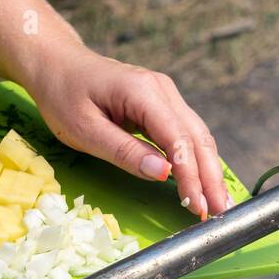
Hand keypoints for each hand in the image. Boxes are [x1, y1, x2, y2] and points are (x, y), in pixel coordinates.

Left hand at [24, 48, 229, 220]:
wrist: (58, 64)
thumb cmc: (64, 96)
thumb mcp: (85, 130)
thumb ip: (124, 152)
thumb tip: (163, 173)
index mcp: (143, 92)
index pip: (178, 140)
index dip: (191, 176)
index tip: (196, 206)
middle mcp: (162, 90)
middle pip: (197, 138)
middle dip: (211, 178)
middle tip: (220, 213)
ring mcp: (165, 95)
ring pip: (198, 136)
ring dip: (210, 171)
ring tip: (220, 204)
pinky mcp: (162, 105)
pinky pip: (186, 135)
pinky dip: (198, 160)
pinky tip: (205, 182)